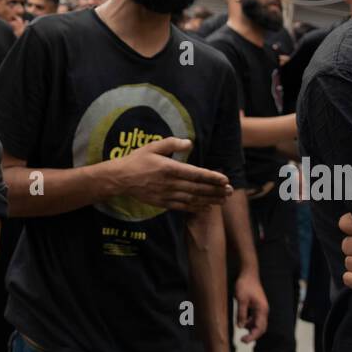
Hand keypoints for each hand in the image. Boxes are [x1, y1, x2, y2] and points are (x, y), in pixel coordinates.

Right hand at [108, 137, 231, 210]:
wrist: (121, 178)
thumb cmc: (137, 160)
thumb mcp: (153, 146)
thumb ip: (172, 143)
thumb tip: (189, 142)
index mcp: (170, 168)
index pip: (196, 174)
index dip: (212, 177)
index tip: (224, 179)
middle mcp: (171, 183)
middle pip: (198, 189)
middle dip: (216, 190)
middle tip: (230, 191)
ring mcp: (167, 195)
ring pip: (193, 199)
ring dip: (209, 200)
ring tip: (223, 200)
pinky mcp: (163, 203)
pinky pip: (183, 207)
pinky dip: (196, 208)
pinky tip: (206, 208)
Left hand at [233, 267, 268, 343]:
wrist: (249, 273)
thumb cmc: (245, 284)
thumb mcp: (241, 299)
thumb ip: (242, 314)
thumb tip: (240, 327)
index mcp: (262, 310)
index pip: (259, 328)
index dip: (252, 336)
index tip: (243, 340)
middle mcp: (264, 310)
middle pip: (261, 328)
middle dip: (253, 335)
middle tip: (242, 340)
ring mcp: (261, 308)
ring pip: (258, 323)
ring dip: (251, 329)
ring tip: (242, 331)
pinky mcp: (258, 306)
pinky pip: (256, 318)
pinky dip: (250, 322)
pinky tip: (243, 322)